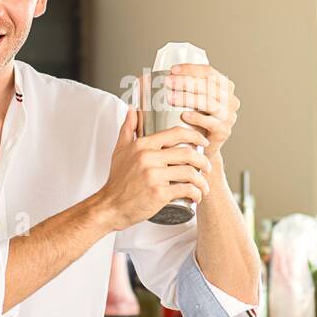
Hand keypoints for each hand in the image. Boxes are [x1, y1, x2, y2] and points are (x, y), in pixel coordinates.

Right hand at [97, 107, 212, 229]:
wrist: (110, 206)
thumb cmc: (117, 181)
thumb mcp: (120, 150)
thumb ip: (127, 129)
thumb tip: (132, 110)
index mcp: (143, 145)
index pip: (176, 133)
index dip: (195, 135)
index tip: (203, 142)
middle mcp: (148, 158)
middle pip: (187, 153)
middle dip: (203, 160)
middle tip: (207, 166)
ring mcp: (154, 176)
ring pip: (189, 172)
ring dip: (202, 180)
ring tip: (204, 185)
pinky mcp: (158, 193)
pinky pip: (185, 189)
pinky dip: (196, 193)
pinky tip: (197, 196)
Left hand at [163, 63, 238, 158]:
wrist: (202, 148)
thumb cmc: (194, 121)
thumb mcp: (191, 100)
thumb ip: (180, 87)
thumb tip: (146, 77)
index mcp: (224, 86)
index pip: (209, 72)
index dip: (191, 69)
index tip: (172, 71)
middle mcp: (230, 99)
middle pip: (208, 86)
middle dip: (186, 82)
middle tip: (168, 83)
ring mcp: (228, 116)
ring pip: (209, 102)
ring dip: (189, 98)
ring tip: (171, 98)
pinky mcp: (224, 131)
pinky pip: (211, 122)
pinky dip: (197, 117)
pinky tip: (184, 115)